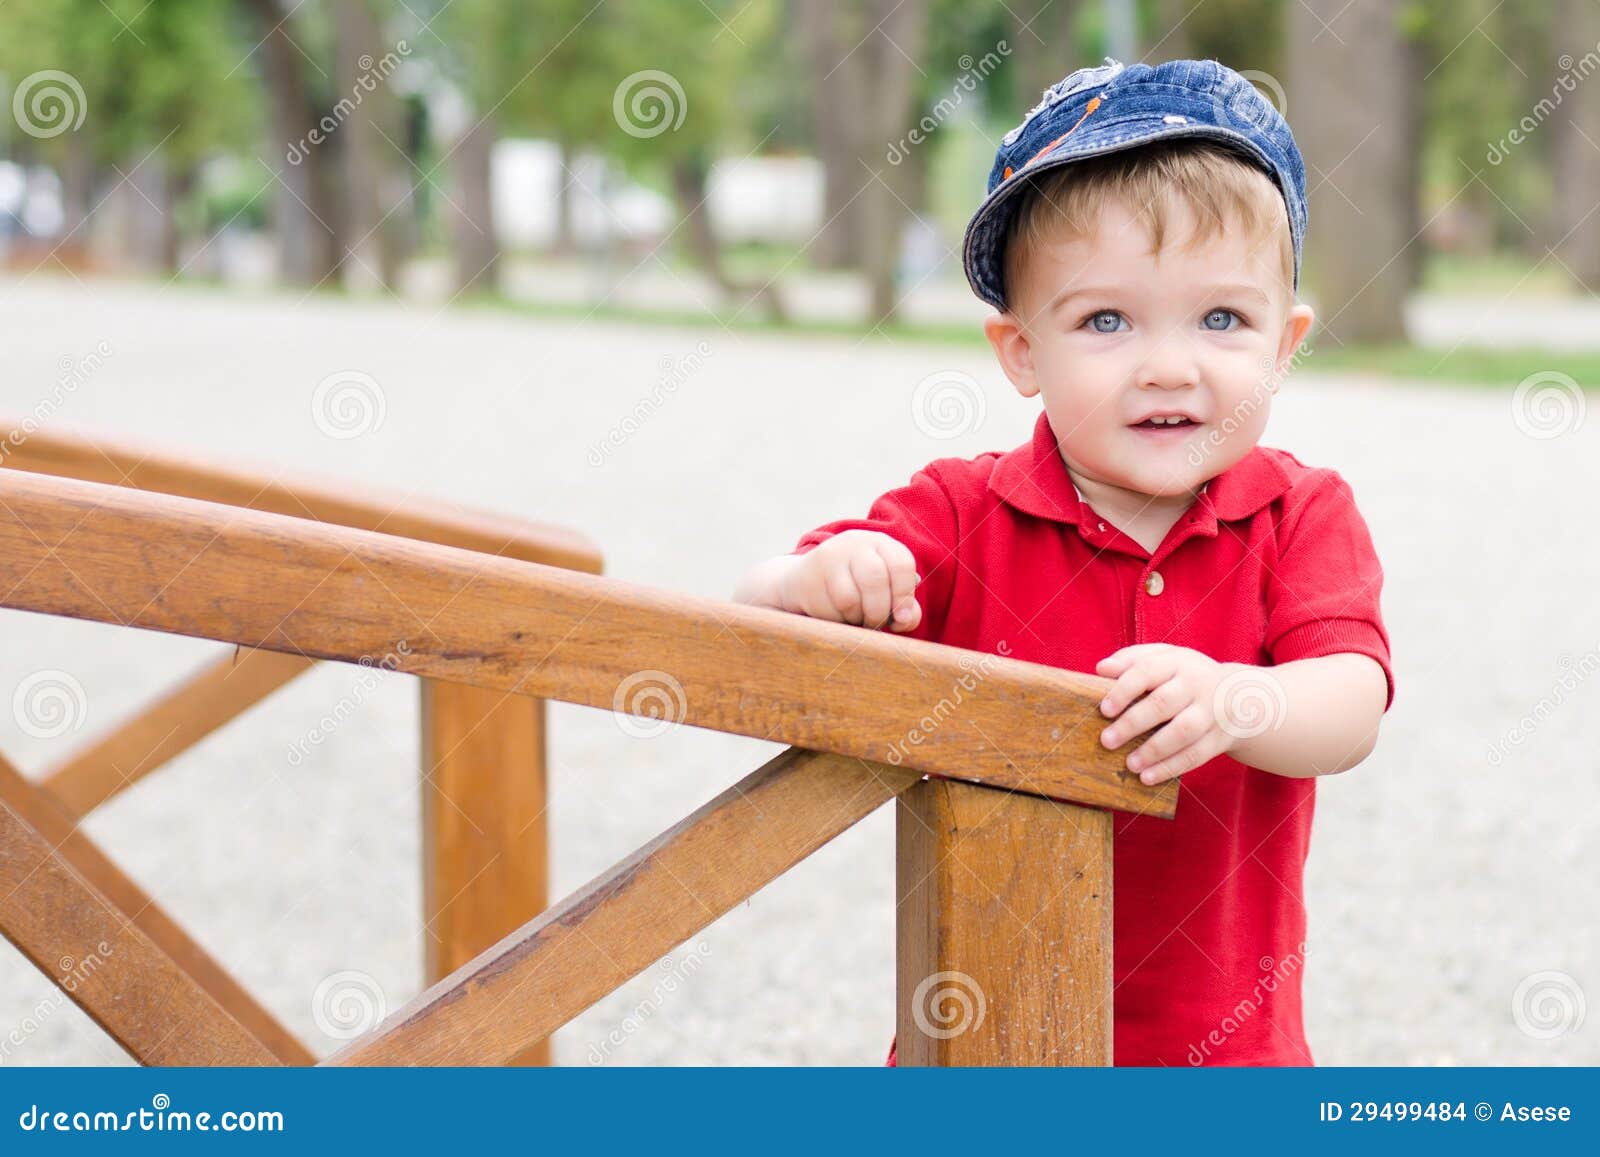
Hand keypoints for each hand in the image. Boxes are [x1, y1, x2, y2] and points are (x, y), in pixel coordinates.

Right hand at [774, 530, 922, 631]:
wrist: (803, 583)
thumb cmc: (854, 591)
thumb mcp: (884, 594)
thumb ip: (904, 607)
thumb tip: (906, 619)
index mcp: (881, 543)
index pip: (901, 564)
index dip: (904, 596)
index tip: (901, 619)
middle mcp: (856, 542)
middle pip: (876, 580)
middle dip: (879, 611)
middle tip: (875, 624)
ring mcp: (831, 554)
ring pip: (852, 598)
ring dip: (857, 618)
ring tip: (855, 617)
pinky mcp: (811, 572)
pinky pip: (831, 607)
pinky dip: (840, 619)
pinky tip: (837, 614)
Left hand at [1095, 644, 1241, 785]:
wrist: (1240, 696)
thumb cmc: (1186, 676)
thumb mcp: (1165, 658)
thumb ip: (1132, 660)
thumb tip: (1101, 668)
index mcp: (1178, 662)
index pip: (1148, 671)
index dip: (1124, 690)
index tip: (1104, 709)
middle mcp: (1197, 685)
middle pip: (1163, 703)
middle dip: (1133, 723)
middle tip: (1107, 740)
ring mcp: (1211, 713)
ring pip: (1182, 732)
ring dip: (1153, 750)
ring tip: (1130, 764)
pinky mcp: (1219, 738)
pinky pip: (1196, 755)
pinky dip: (1170, 768)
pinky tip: (1148, 777)